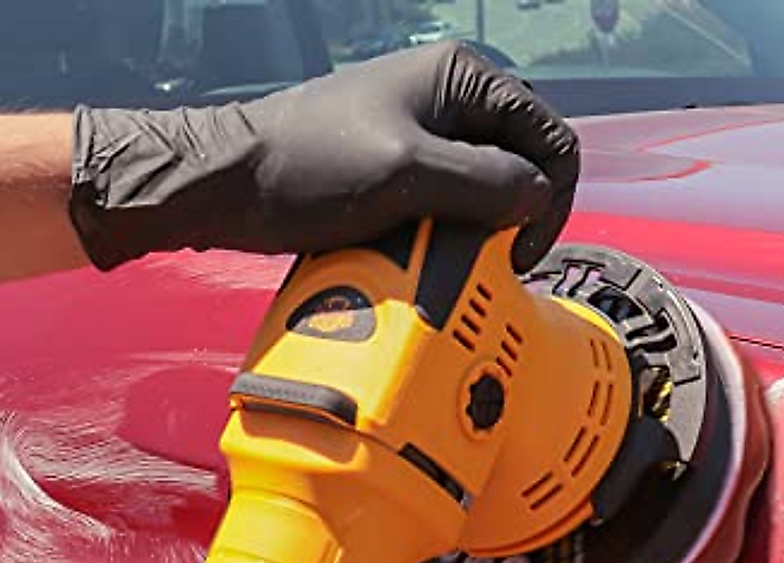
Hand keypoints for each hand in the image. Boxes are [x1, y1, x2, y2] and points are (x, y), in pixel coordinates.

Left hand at [70, 43, 579, 273]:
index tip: (521, 251)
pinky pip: (455, 201)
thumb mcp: (408, 174)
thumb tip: (539, 197)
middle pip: (524, 163)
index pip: (550, 137)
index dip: (550, 198)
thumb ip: (486, 182)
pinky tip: (435, 252)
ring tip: (461, 259)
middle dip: (521, 215)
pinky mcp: (405, 167)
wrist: (233, 186)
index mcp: (462, 78)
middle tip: (498, 261)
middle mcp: (451, 98)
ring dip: (486, 228)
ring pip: (492, 187)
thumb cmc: (307, 166)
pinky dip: (456, 231)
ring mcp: (428, 133)